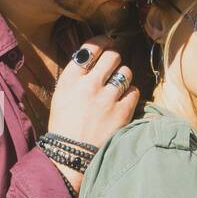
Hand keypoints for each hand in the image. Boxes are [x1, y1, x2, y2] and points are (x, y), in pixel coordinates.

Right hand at [45, 36, 136, 186]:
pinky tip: (123, 101)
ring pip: (126, 72)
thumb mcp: (61, 96)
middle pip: (112, 55)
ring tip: (118, 85)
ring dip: (124, 76)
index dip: (102, 42)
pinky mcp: (122, 112)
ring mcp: (106, 98)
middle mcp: (88, 85)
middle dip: (115, 57)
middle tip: (115, 64)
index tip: (107, 44)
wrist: (71, 155)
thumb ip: (77, 77)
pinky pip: (135, 91)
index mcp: (70, 79)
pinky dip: (131, 94)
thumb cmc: (65, 125)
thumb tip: (93, 59)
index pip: (90, 48)